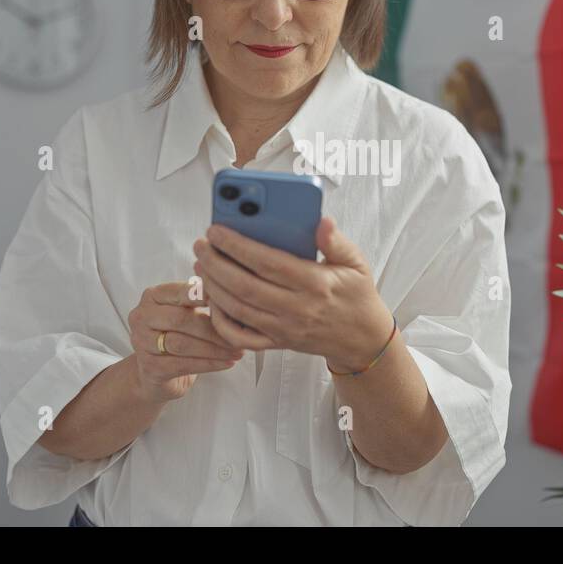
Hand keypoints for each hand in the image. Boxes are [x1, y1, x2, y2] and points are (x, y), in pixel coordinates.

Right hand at [127, 281, 242, 403]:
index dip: (204, 296)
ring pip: (182, 344)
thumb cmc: (176, 335)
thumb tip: (233, 299)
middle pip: (181, 319)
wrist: (154, 373)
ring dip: (214, 349)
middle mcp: (142, 317)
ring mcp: (142, 343)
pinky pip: (183, 365)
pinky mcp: (150, 368)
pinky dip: (208, 364)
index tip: (228, 300)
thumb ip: (201, 302)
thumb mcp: (186, 313)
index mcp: (153, 296)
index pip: (180, 292)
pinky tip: (227, 363)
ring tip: (237, 351)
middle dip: (213, 328)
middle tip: (238, 335)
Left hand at [192, 217, 394, 371]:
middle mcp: (296, 308)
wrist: (361, 338)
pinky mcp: (276, 342)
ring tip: (201, 265)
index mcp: (315, 283)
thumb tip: (322, 221)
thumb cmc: (355, 294)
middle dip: (216, 264)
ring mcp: (283, 328)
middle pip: (245, 286)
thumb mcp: (355, 262)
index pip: (268, 263)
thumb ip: (335, 241)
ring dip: (213, 287)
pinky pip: (240, 338)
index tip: (217, 230)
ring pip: (237, 310)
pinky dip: (220, 322)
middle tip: (201, 245)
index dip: (237, 246)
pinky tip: (212, 300)